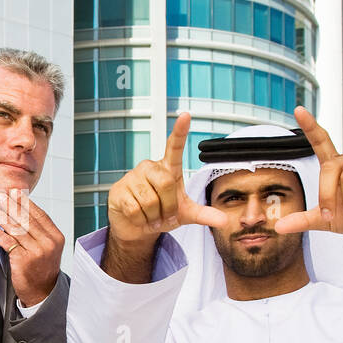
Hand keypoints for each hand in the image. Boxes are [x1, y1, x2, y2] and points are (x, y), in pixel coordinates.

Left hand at [0, 190, 63, 306]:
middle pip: (27, 219)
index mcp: (56, 237)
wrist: (42, 291)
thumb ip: (38, 230)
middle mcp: (49, 243)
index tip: (15, 192)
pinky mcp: (24, 261)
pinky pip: (9, 243)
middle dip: (11, 205)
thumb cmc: (41, 267)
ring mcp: (37, 252)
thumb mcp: (46, 246)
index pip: (40, 214)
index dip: (26, 202)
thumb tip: (20, 208)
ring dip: (3, 217)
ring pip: (17, 229)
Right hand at [106, 112, 228, 245]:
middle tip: (164, 214)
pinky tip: (138, 217)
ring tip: (150, 216)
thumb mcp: (184, 214)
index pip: (174, 147)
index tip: (185, 115)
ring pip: (150, 201)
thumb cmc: (160, 214)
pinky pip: (135, 209)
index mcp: (167, 169)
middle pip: (166, 183)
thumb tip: (224, 220)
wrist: (135, 227)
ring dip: (154, 216)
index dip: (180, 132)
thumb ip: (203, 214)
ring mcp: (132, 177)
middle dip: (168, 206)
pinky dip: (140, 220)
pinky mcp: (119, 191)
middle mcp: (149, 168)